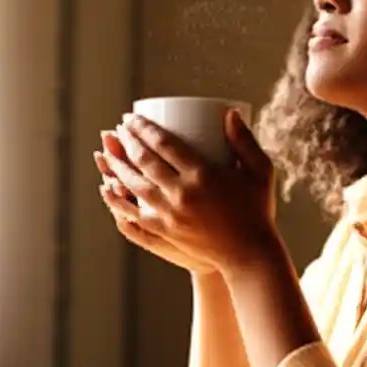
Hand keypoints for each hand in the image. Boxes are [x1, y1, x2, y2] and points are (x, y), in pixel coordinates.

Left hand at [102, 109, 280, 273]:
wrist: (248, 253)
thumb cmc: (256, 209)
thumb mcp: (259, 171)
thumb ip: (244, 140)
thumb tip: (228, 112)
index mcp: (203, 174)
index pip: (164, 144)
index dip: (143, 128)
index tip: (132, 118)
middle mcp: (182, 193)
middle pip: (144, 161)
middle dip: (127, 142)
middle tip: (119, 130)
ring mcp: (171, 215)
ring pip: (134, 186)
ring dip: (117, 167)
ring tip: (107, 153)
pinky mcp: (165, 232)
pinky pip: (134, 213)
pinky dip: (118, 200)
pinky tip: (108, 189)